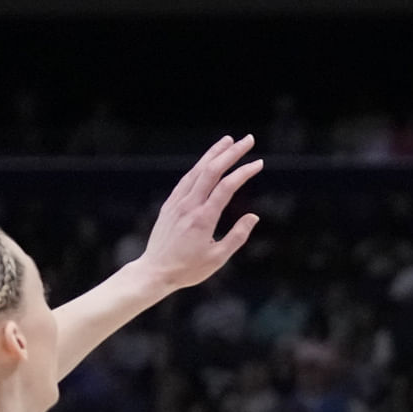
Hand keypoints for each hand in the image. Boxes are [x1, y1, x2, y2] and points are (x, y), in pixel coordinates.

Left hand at [138, 135, 261, 294]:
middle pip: (212, 170)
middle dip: (231, 152)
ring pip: (196, 170)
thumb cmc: (187, 269)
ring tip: (228, 141)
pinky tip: (206, 162)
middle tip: (248, 139)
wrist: (154, 272)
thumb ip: (237, 236)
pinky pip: (186, 180)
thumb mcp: (217, 258)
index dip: (244, 172)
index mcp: (203, 218)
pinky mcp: (170, 205)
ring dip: (213, 153)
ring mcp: (177, 203)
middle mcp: (189, 206)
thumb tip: (253, 217)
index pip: (226, 187)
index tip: (258, 163)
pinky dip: (199, 167)